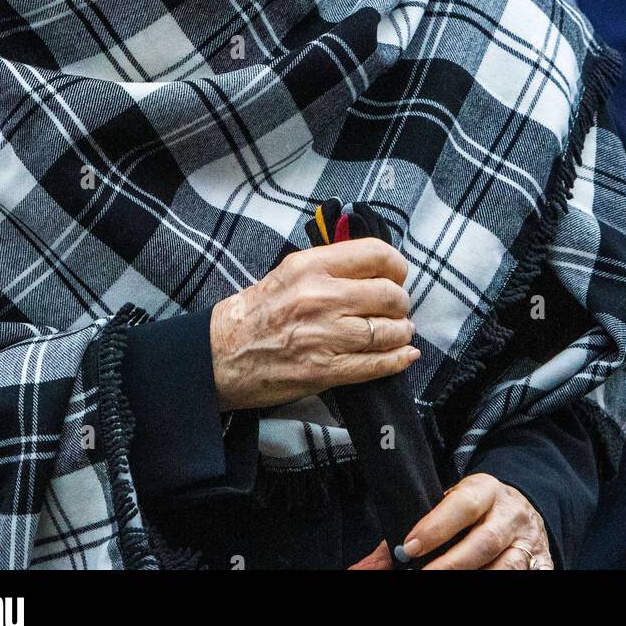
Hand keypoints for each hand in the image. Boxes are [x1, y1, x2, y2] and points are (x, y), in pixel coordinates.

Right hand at [209, 238, 418, 410]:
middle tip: (398, 308)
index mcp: (310, 266)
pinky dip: (397, 360)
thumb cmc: (254, 312)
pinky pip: (376, 364)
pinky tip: (405, 355)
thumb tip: (372, 267)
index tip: (398, 274)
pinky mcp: (324, 371)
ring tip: (399, 331)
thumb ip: (329, 267)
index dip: (397, 265)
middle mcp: (320, 297)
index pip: (375, 254)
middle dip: (401, 302)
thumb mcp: (288, 272)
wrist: (219, 355)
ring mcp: (324, 336)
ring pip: (388, 330)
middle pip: (389, 294)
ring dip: (401, 332)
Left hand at [364, 473, 553, 570]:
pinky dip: (498, 583)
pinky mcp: (543, 563)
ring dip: (477, 578)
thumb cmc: (477, 509)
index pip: (463, 505)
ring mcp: (529, 541)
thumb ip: (420, 526)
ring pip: (507, 568)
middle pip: (485, 542)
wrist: (522, 508)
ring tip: (448, 583)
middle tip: (423, 577)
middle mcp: (511, 514)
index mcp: (486, 489)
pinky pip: (525, 578)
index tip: (409, 547)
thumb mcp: (453, 503)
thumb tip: (377, 561)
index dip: (436, 527)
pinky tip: (479, 583)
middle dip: (451, 565)